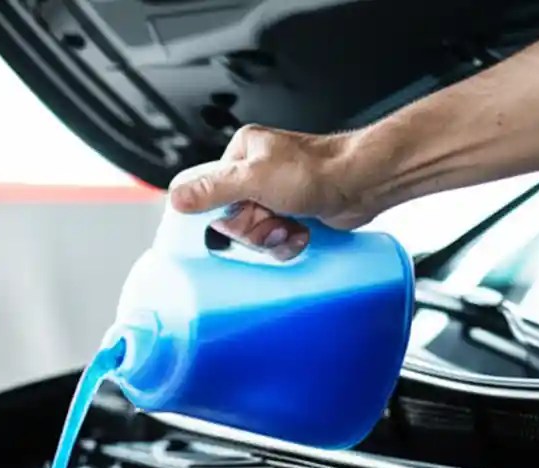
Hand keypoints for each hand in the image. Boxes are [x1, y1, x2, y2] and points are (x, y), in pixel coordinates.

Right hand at [167, 125, 378, 260]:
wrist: (362, 184)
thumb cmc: (317, 172)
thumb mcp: (255, 180)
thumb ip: (212, 189)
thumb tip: (176, 198)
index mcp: (241, 154)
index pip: (209, 195)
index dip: (225, 215)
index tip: (242, 217)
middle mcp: (255, 173)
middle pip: (232, 219)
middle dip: (255, 229)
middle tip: (274, 218)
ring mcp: (274, 195)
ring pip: (253, 234)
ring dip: (273, 238)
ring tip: (293, 225)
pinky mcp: (291, 214)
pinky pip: (274, 240)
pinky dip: (287, 242)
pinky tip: (302, 232)